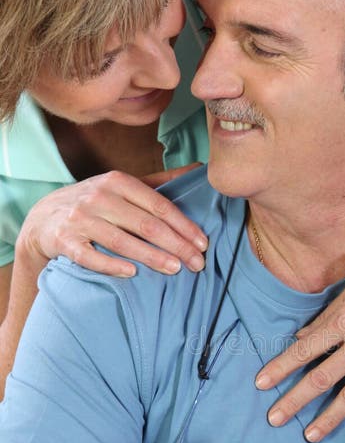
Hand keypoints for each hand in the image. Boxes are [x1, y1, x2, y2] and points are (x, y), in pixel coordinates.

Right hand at [18, 164, 207, 277]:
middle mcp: (99, 197)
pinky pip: (89, 256)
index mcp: (118, 182)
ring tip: (175, 269)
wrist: (43, 218)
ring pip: (121, 241)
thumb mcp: (123, 187)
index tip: (203, 243)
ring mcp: (80, 219)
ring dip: (151, 257)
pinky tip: (132, 273)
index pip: (159, 205)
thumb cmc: (94, 204)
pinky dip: (111, 265)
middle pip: (146, 225)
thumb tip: (198, 169)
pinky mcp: (63, 240)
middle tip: (197, 263)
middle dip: (176, 245)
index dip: (184, 225)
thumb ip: (159, 182)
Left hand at [255, 277, 344, 442]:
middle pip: (322, 379)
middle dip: (295, 400)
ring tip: (311, 436)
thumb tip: (301, 337)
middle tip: (274, 419)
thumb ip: (326, 317)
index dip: (281, 367)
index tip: (261, 383)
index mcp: (344, 321)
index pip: (304, 350)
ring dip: (330, 418)